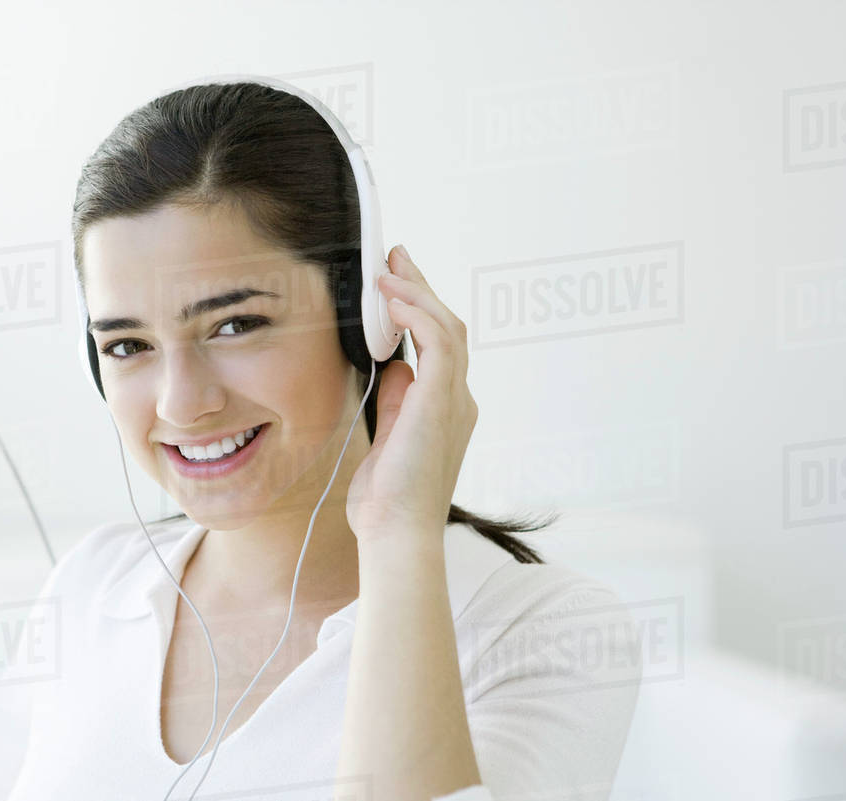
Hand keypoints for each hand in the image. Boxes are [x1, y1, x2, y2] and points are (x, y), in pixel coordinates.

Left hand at [345, 245, 477, 543]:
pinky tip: (395, 298)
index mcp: (446, 409)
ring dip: (417, 293)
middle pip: (448, 327)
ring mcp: (454, 401)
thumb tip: (395, 367)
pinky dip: (418, 315)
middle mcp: (457, 400)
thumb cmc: (387, 500)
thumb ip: (395, 402)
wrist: (395, 534)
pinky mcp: (440, 402)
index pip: (439, 346)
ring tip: (390, 268)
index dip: (419, 310)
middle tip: (395, 257)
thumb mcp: (387, 439)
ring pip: (448, 328)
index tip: (395, 283)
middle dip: (420, 288)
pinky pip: (438, 343)